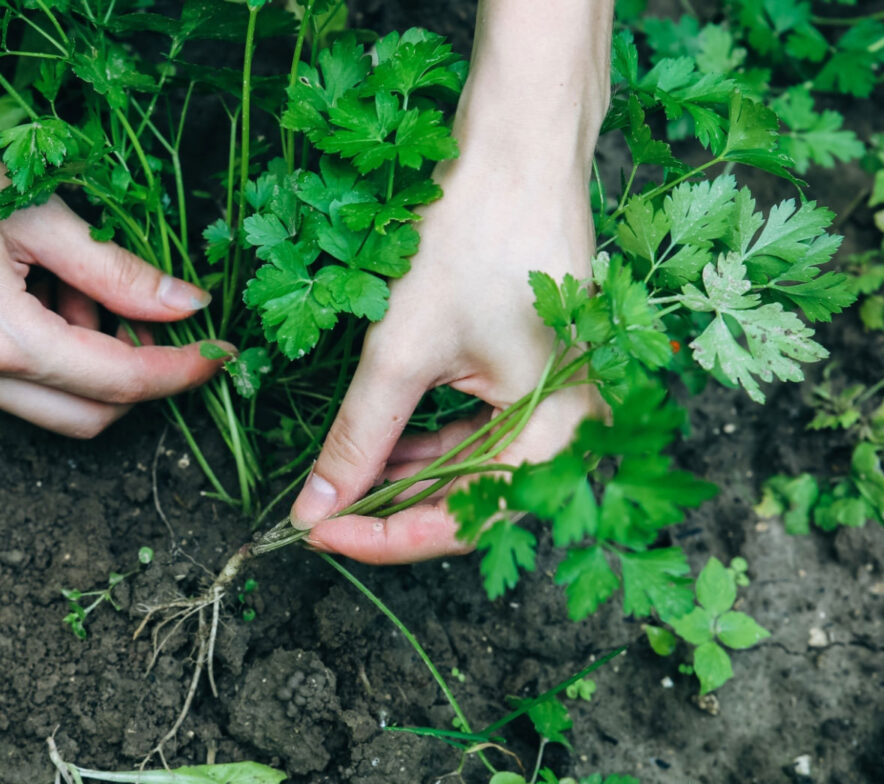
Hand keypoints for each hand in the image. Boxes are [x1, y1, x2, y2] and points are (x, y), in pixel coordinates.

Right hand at [0, 0, 226, 438]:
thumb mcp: (35, 211)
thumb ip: (117, 270)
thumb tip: (184, 306)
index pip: (120, 381)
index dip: (181, 369)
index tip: (221, 352)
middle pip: (89, 418)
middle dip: (137, 381)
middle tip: (157, 323)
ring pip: (48, 406)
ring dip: (88, 366)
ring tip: (82, 289)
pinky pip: (7, 385)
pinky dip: (45, 356)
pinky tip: (40, 294)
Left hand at [287, 155, 604, 562]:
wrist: (518, 145)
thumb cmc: (475, 236)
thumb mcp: (400, 351)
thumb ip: (358, 440)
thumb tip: (314, 509)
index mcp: (556, 434)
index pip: (464, 524)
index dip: (384, 539)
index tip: (320, 533)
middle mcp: (570, 427)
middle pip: (471, 503)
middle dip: (391, 508)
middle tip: (322, 510)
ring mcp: (556, 398)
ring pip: (472, 467)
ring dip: (405, 474)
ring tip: (341, 471)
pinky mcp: (535, 372)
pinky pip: (480, 429)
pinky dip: (426, 438)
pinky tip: (379, 438)